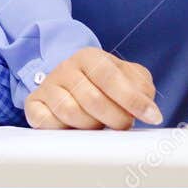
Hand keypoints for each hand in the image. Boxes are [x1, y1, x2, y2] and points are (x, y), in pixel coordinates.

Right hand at [23, 48, 161, 128]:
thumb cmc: (103, 84)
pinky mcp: (34, 105)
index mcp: (88, 57)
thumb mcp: (127, 77)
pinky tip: (75, 128)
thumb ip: (142, 87)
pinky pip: (47, 122)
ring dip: (92, 125)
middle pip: (93, 99)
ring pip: (71, 113)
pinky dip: (64, 130)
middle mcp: (65, 68)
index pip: (110, 77)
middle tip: (123, 123)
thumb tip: (148, 106)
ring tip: (99, 123)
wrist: (68, 84)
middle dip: (116, 118)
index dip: (132, 99)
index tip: (152, 117)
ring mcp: (48, 87)